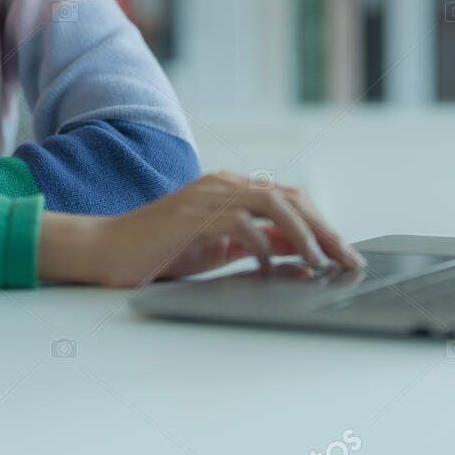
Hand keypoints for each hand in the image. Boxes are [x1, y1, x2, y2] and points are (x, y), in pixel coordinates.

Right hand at [38, 172, 364, 288]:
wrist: (107, 250)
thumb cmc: (161, 251)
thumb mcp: (221, 249)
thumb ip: (258, 245)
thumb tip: (302, 253)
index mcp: (232, 189)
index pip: (291, 200)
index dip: (323, 226)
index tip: (347, 256)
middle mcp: (224, 185)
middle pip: (290, 198)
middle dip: (325, 230)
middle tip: (347, 260)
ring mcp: (208, 196)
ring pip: (272, 203)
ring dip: (302, 234)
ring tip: (319, 262)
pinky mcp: (193, 215)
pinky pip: (240, 224)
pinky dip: (262, 247)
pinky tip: (269, 270)